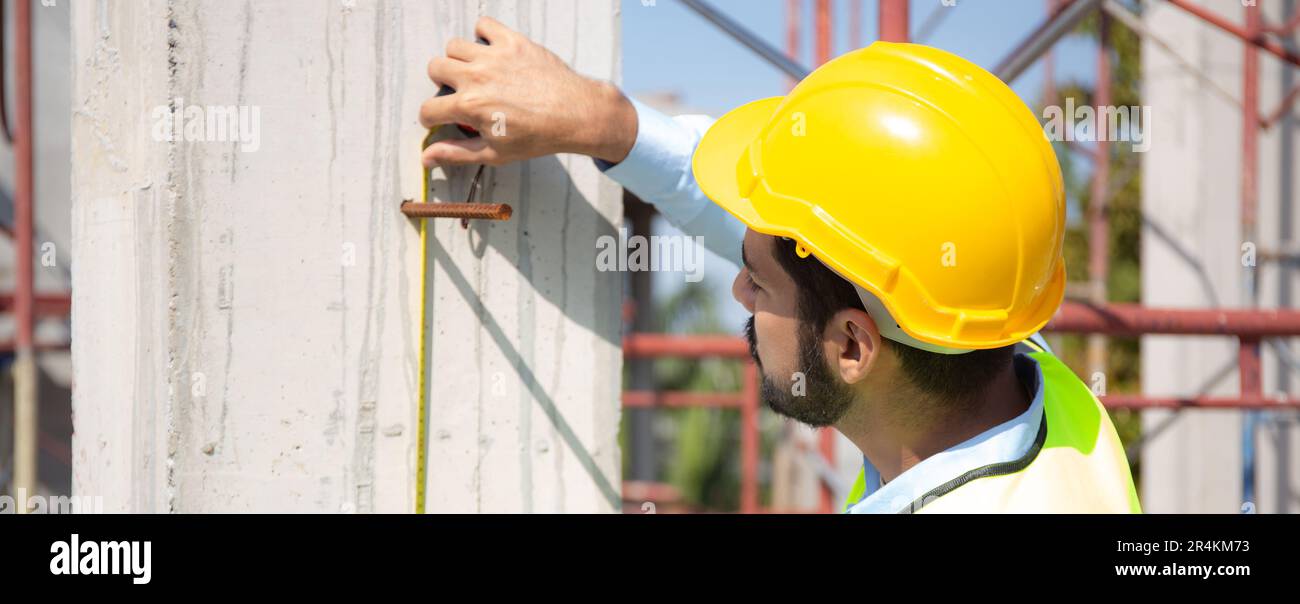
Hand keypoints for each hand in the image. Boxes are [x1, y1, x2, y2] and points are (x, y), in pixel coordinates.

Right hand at [420, 17, 637, 167]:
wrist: (574, 114)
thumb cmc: (539, 135)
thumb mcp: (494, 153)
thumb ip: (457, 153)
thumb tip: (427, 157)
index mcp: (469, 106)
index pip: (429, 109)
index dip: (430, 118)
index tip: (439, 118)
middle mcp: (477, 77)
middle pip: (435, 68)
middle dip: (441, 83)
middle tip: (458, 91)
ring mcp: (494, 56)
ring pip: (454, 46)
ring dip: (458, 59)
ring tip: (474, 72)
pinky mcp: (512, 42)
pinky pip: (483, 25)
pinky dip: (483, 35)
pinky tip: (491, 52)